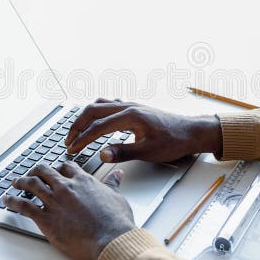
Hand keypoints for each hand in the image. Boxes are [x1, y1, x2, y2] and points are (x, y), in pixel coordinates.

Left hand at [5, 162, 134, 259]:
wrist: (110, 238)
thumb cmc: (115, 222)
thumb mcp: (116, 197)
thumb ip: (112, 184)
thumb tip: (117, 174)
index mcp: (83, 181)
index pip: (66, 167)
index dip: (58, 167)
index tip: (55, 170)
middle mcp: (66, 187)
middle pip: (44, 171)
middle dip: (36, 171)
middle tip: (31, 174)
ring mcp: (54, 202)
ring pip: (31, 184)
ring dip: (20, 182)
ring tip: (15, 183)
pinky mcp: (46, 219)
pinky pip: (24, 206)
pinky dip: (12, 201)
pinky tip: (7, 199)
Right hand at [65, 99, 222, 163]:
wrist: (191, 132)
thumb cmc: (174, 141)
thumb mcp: (149, 152)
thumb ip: (123, 153)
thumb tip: (102, 154)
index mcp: (131, 116)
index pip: (98, 127)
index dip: (82, 139)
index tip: (72, 149)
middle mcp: (128, 107)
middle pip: (93, 110)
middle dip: (77, 125)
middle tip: (68, 141)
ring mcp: (131, 105)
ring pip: (100, 105)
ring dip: (85, 117)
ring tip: (77, 132)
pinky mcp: (134, 109)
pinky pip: (109, 105)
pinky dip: (97, 112)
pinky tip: (95, 122)